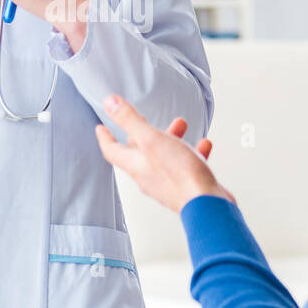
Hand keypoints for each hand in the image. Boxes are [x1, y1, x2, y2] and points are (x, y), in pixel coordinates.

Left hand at [94, 94, 235, 213]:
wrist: (207, 204)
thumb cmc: (179, 175)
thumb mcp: (151, 140)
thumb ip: (130, 120)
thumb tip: (109, 102)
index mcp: (136, 165)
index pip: (112, 150)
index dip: (105, 137)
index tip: (100, 128)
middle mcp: (148, 177)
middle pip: (139, 152)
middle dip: (143, 132)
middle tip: (146, 120)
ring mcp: (168, 184)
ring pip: (164, 157)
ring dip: (170, 139)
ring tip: (181, 125)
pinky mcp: (187, 187)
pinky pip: (186, 166)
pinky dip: (192, 153)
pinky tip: (203, 144)